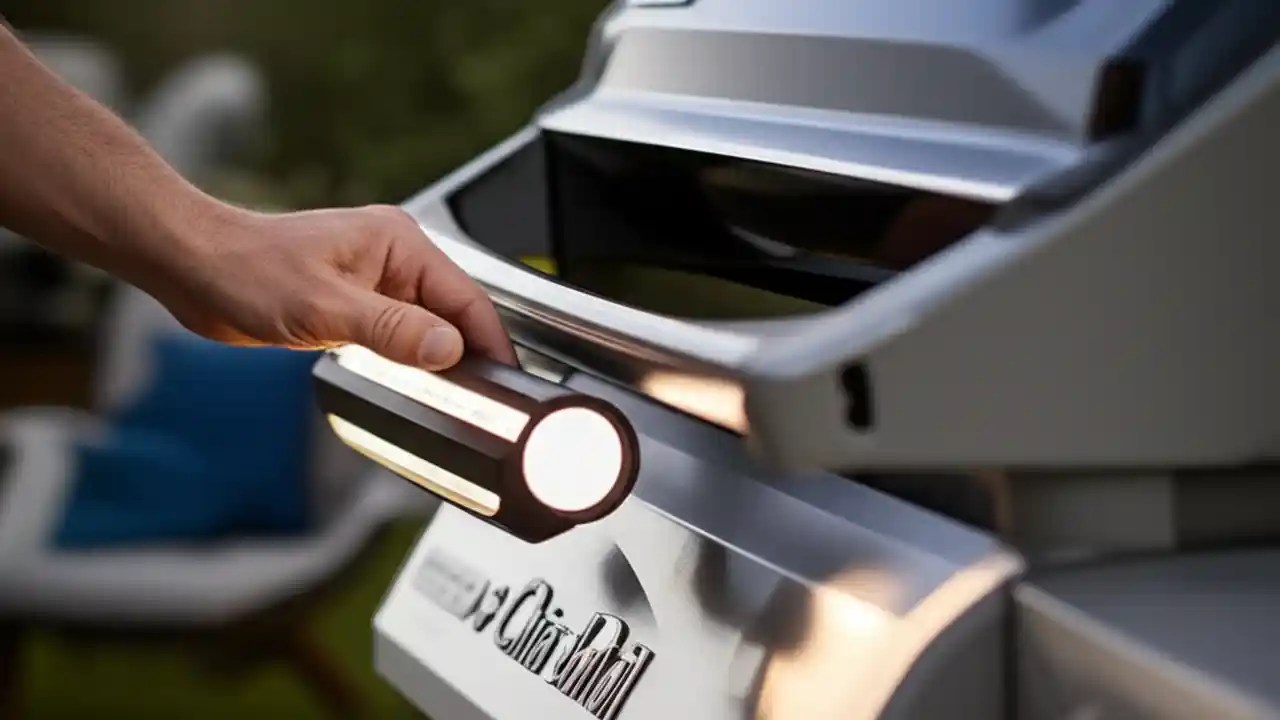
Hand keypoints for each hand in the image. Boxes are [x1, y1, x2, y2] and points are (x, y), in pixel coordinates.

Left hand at [153, 203, 515, 369]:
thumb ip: (392, 329)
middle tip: (483, 400)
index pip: (467, 298)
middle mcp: (394, 258)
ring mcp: (375, 281)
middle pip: (454, 313)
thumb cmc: (247, 270)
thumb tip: (448, 348)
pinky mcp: (355, 302)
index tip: (507, 381)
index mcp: (400, 244)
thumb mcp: (325, 307)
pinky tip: (413, 383)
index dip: (490, 342)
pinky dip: (410, 358)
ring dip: (438, 359)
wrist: (194, 267)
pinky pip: (399, 333)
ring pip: (427, 326)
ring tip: (455, 398)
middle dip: (469, 354)